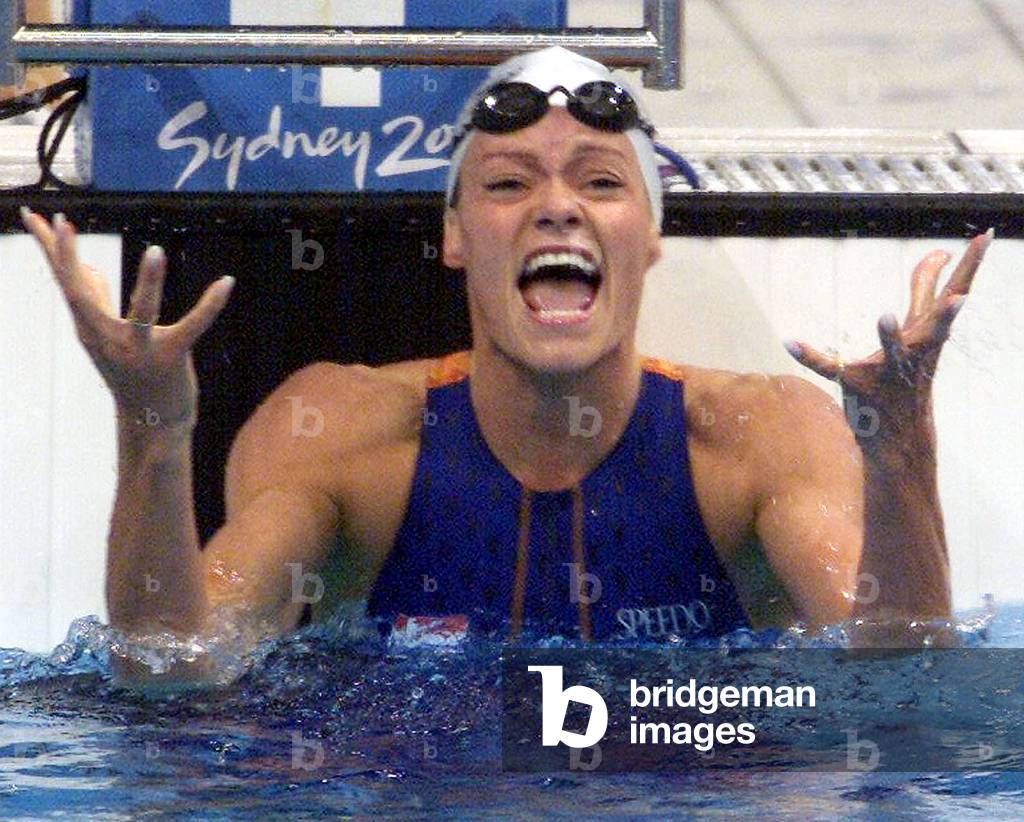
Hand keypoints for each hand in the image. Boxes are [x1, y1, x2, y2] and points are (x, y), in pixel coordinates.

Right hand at [21, 208, 234, 427]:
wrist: (151, 424)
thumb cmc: (131, 373)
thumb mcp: (105, 338)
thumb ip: (98, 301)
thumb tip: (90, 267)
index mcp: (90, 328)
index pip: (64, 281)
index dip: (50, 248)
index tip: (35, 213)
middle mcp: (106, 338)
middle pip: (80, 294)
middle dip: (67, 258)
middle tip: (61, 222)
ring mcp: (139, 350)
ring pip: (142, 312)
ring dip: (149, 282)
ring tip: (156, 250)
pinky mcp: (172, 358)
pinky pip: (193, 326)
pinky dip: (211, 305)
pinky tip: (227, 282)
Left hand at [783, 230, 991, 461]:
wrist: (901, 440)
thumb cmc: (910, 376)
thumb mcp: (922, 335)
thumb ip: (924, 295)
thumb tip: (938, 254)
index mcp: (928, 334)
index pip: (953, 295)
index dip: (970, 265)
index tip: (983, 235)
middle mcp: (914, 351)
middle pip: (936, 327)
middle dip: (948, 313)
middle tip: (959, 299)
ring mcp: (887, 372)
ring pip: (893, 353)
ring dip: (890, 337)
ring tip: (886, 317)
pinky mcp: (857, 385)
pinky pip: (831, 368)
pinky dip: (810, 356)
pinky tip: (790, 343)